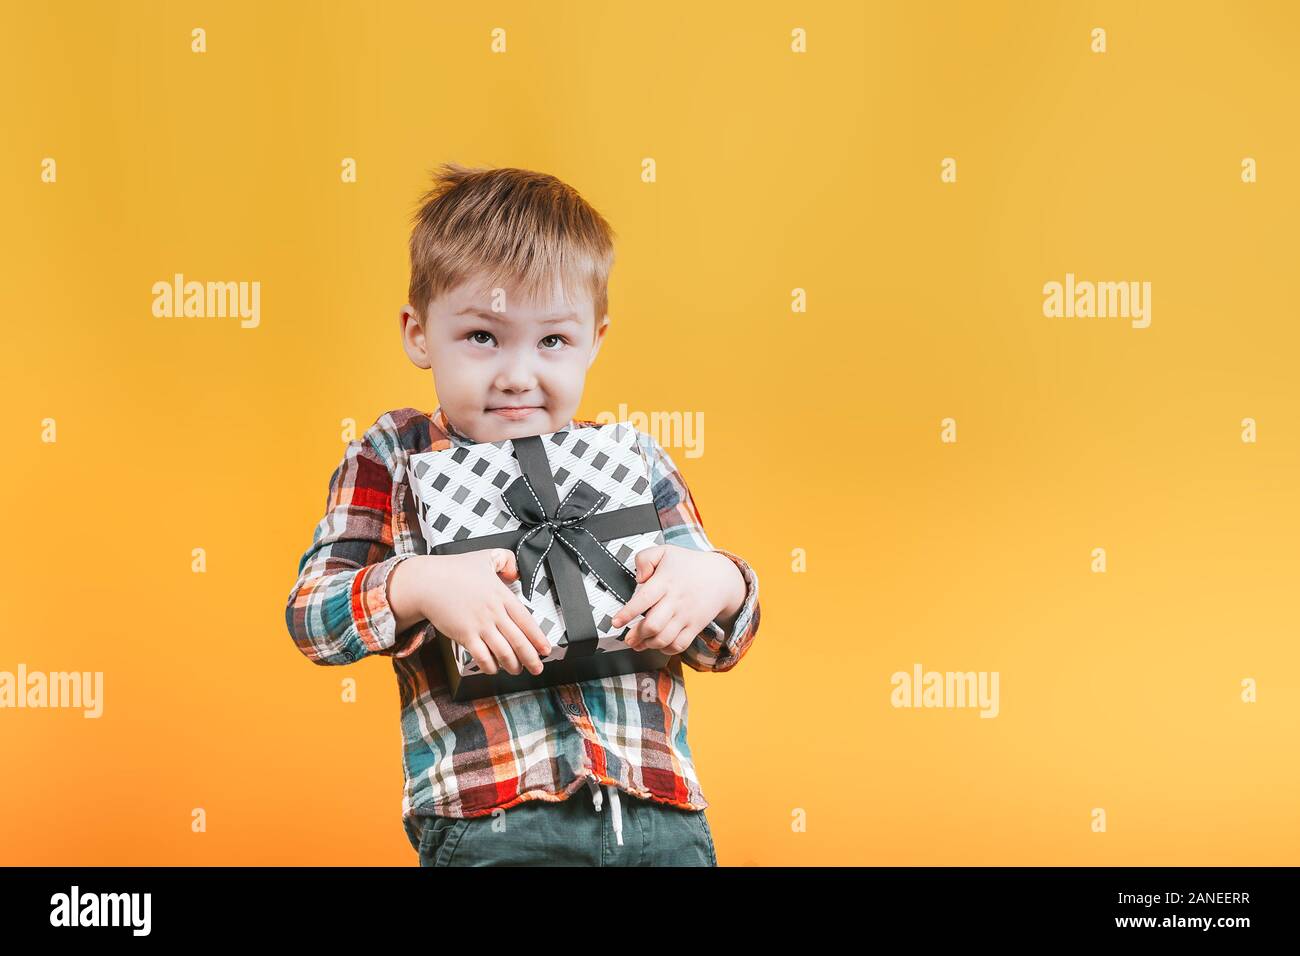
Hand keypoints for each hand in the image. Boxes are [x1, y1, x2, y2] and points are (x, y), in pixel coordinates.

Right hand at [416, 550, 551, 675]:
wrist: (426, 582)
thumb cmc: (453, 570)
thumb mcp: (486, 556)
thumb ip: (506, 560)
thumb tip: (516, 573)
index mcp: (501, 595)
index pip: (526, 620)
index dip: (538, 637)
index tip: (546, 649)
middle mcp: (493, 612)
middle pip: (519, 640)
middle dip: (531, 658)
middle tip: (537, 667)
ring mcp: (479, 625)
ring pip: (503, 652)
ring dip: (513, 665)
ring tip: (517, 670)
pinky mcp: (464, 635)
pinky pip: (482, 656)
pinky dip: (490, 666)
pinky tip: (494, 668)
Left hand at [609, 545, 743, 654]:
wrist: (721, 577)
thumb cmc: (689, 565)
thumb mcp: (665, 551)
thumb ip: (644, 558)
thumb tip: (638, 578)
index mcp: (666, 582)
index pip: (644, 599)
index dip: (628, 613)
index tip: (616, 622)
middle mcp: (676, 600)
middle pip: (653, 625)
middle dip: (636, 635)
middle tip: (628, 637)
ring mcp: (686, 615)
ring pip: (664, 639)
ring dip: (648, 644)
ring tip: (639, 643)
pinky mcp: (695, 626)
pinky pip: (679, 645)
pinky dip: (666, 650)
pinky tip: (658, 645)